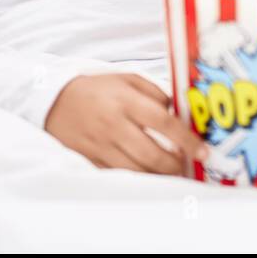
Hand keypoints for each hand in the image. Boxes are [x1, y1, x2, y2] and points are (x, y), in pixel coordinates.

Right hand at [44, 73, 209, 173]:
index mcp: (126, 101)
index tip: (203, 151)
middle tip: (188, 164)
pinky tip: (150, 175)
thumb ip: (155, 93)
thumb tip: (177, 114)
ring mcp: (101, 145)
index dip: (187, 140)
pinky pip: (119, 175)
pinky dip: (138, 178)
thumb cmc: (98, 89)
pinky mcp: (91, 159)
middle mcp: (114, 125)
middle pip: (152, 154)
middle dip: (175, 164)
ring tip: (173, 171)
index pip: (164, 124)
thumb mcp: (127, 79)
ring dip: (159, 174)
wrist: (54, 100)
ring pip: (136, 170)